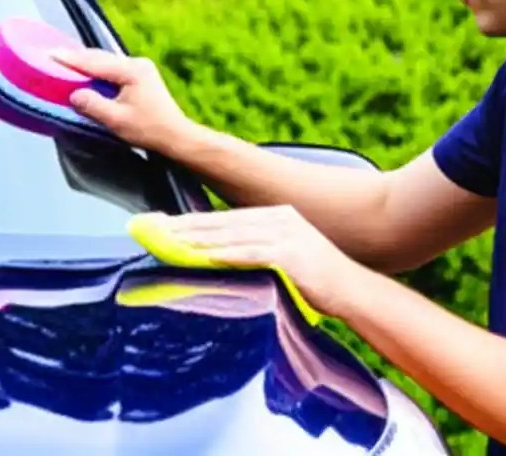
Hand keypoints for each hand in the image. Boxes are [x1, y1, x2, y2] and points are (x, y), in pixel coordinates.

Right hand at [49, 47, 193, 150]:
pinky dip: (97, 70)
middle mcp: (137, 63)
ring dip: (86, 63)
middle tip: (52, 55)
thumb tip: (73, 94)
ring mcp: (140, 67)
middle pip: (100, 57)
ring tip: (64, 62)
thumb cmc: (148, 130)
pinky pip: (113, 68)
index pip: (94, 62)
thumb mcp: (117, 120)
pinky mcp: (141, 75)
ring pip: (106, 62)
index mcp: (132, 70)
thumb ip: (93, 105)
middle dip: (76, 58)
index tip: (50, 53)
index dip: (70, 59)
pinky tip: (86, 73)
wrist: (176, 136)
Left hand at [155, 205, 367, 318]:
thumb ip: (254, 251)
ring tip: (167, 241)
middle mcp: (279, 218)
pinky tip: (204, 255)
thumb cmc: (317, 281)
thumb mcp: (283, 257)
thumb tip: (217, 256)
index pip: (224, 217)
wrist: (354, 291)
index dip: (191, 220)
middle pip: (221, 221)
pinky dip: (225, 254)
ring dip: (197, 238)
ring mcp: (285, 233)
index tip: (160, 223)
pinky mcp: (290, 253)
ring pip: (230, 234)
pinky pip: (249, 252)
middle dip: (184, 225)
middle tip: (151, 227)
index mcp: (276, 215)